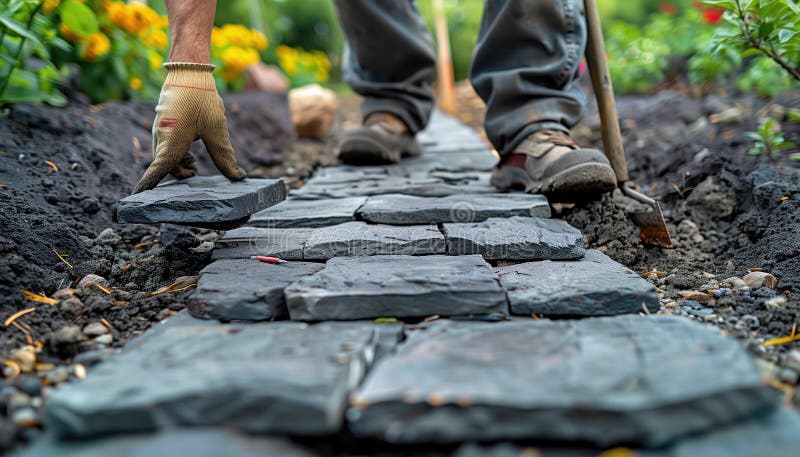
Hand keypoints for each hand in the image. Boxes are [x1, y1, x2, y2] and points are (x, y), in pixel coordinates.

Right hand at [132, 62, 246, 193]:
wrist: (189, 71)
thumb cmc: (202, 100)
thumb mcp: (217, 130)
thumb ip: (225, 156)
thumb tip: (238, 177)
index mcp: (170, 142)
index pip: (157, 170)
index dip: (147, 186)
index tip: (134, 200)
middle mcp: (160, 139)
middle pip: (166, 168)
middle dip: (180, 175)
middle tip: (197, 172)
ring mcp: (160, 132)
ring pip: (167, 159)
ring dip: (181, 164)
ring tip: (197, 162)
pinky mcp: (164, 127)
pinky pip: (168, 148)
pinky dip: (179, 154)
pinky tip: (193, 149)